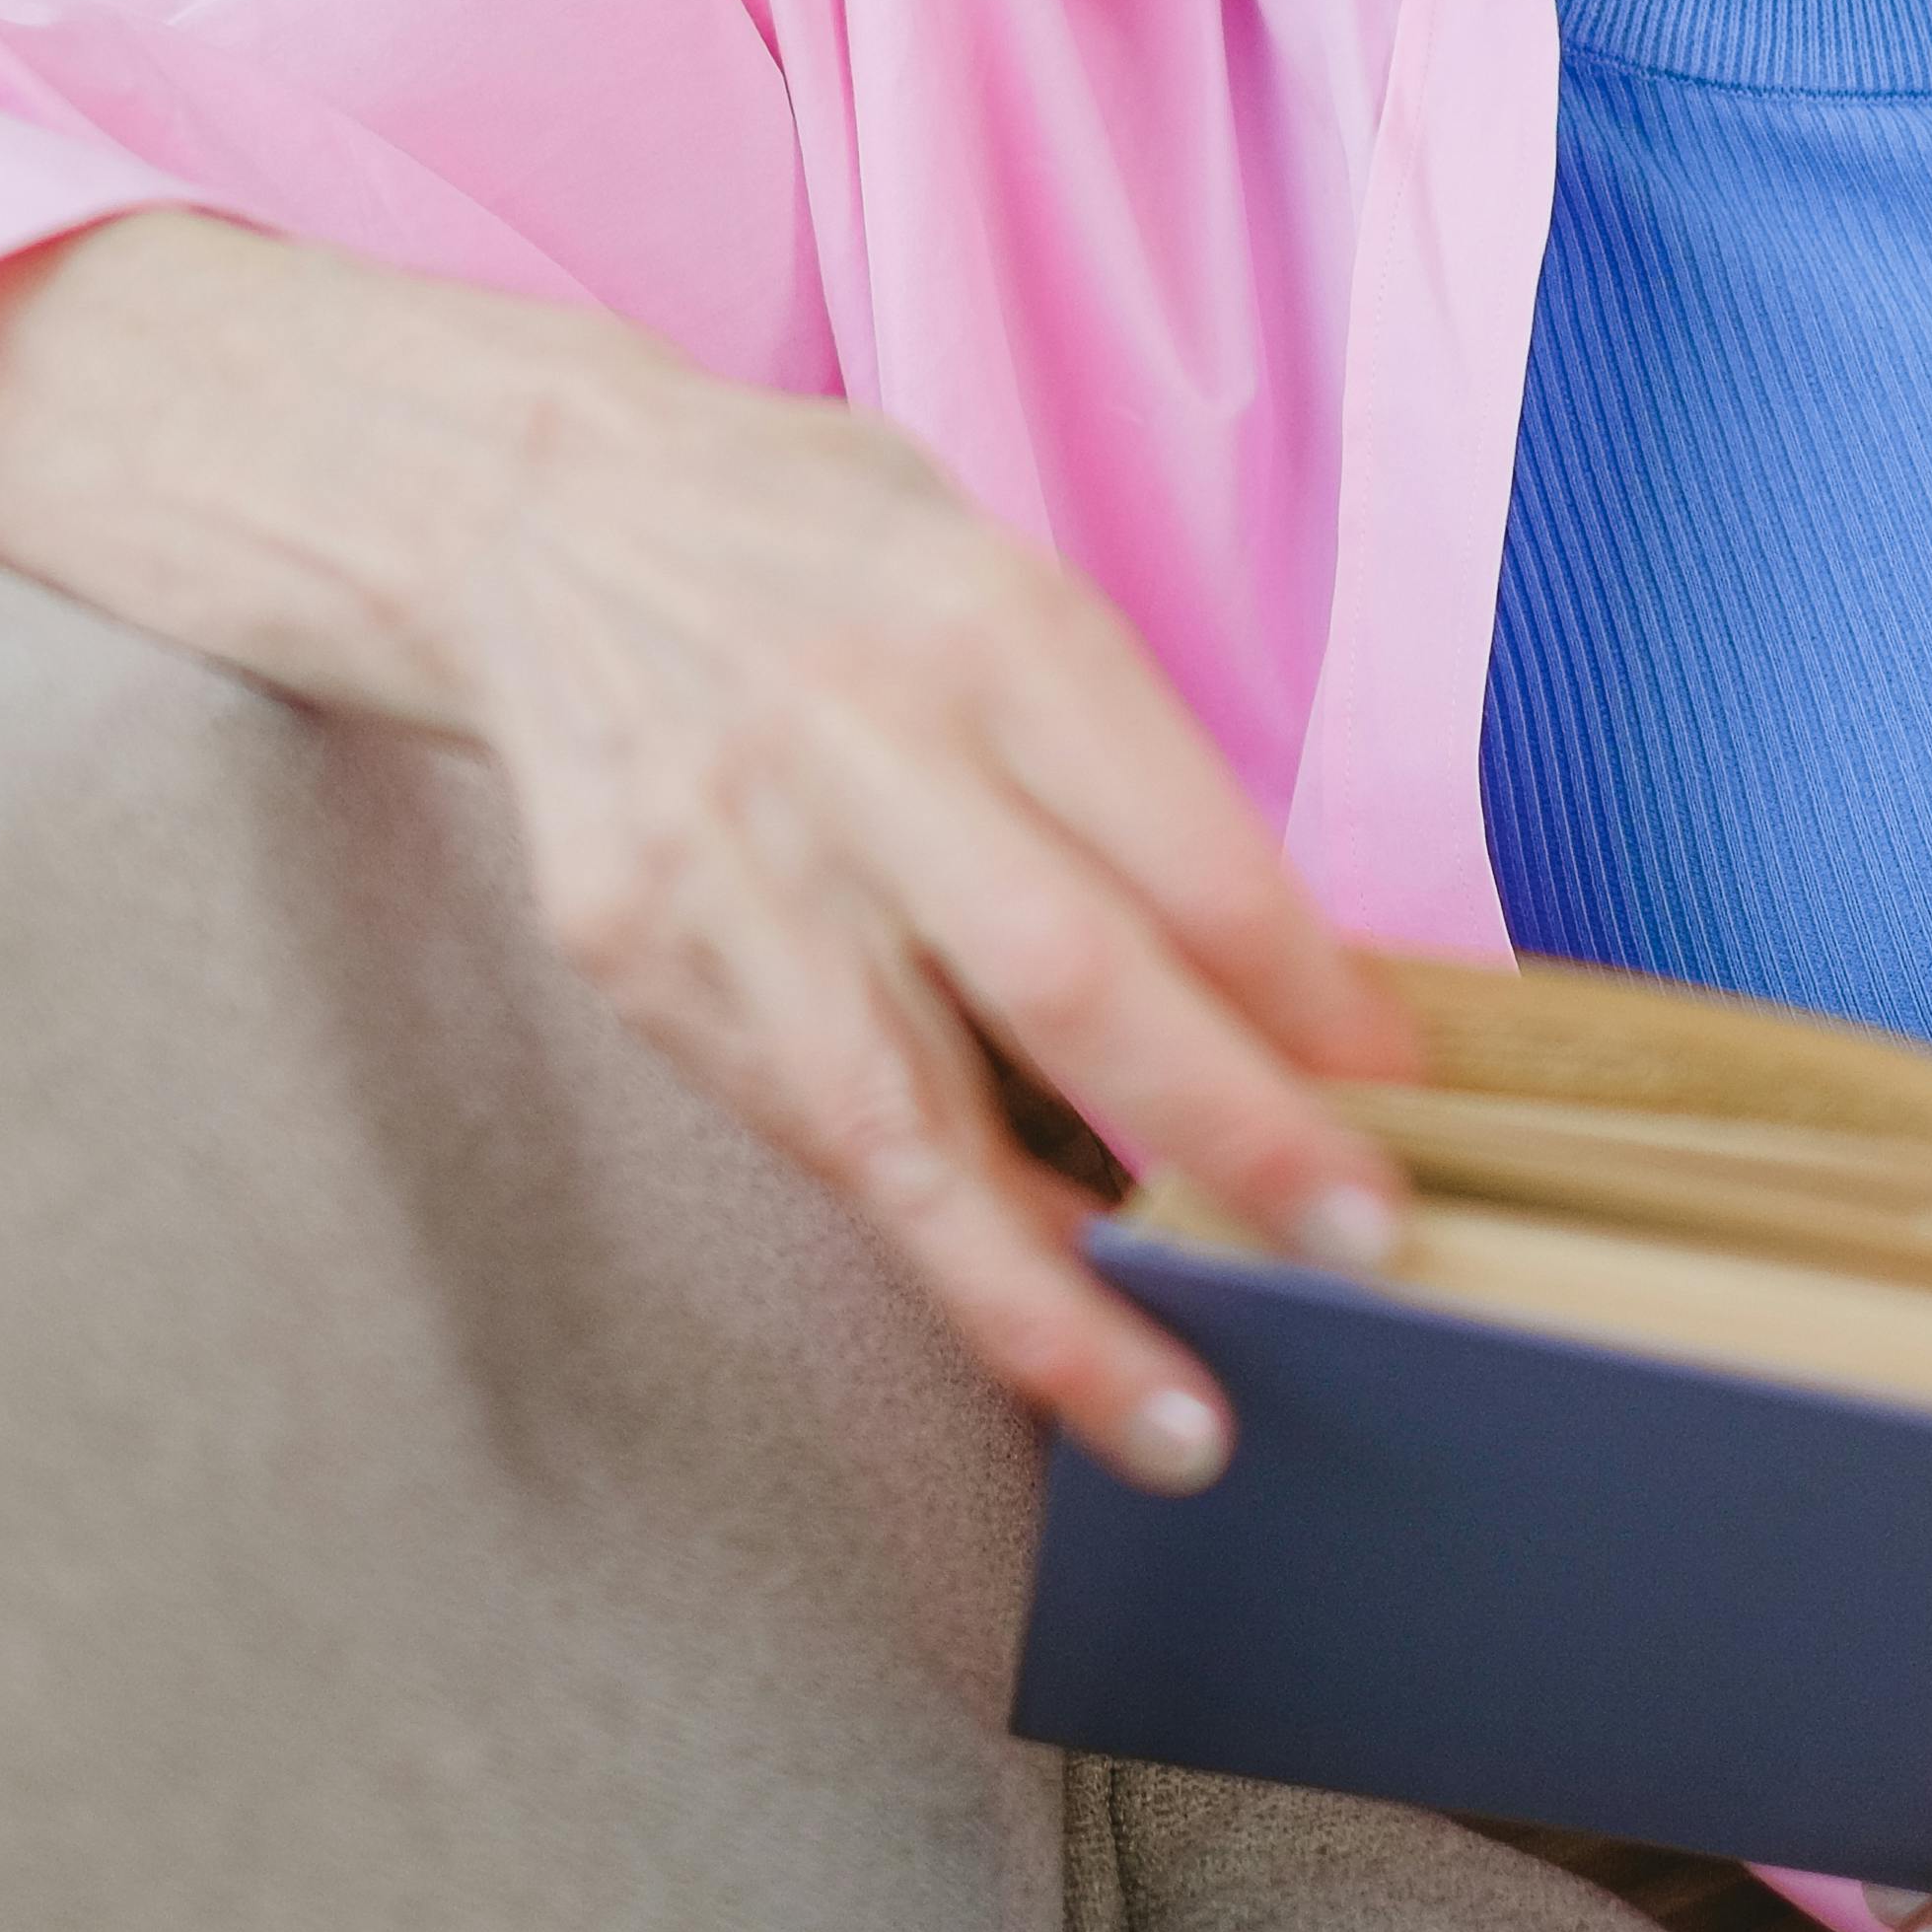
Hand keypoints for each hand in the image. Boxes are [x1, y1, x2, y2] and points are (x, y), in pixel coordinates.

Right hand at [0, 214, 1421, 1491]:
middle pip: (1065, 972)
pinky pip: (804, 1127)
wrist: (531, 516)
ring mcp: (726, 862)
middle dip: (1233, 1129)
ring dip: (1052, 1291)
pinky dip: (927, 1228)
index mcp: (976, 617)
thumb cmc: (814, 545)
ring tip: (1173, 1415)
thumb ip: (1117, 751)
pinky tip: (1028, 1302)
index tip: (1400, 1086)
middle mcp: (850, 739)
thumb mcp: (991, 567)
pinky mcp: (636, 952)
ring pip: (902, 1118)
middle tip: (1365, 1247)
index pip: (1176, 838)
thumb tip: (1283, 975)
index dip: (1304, 985)